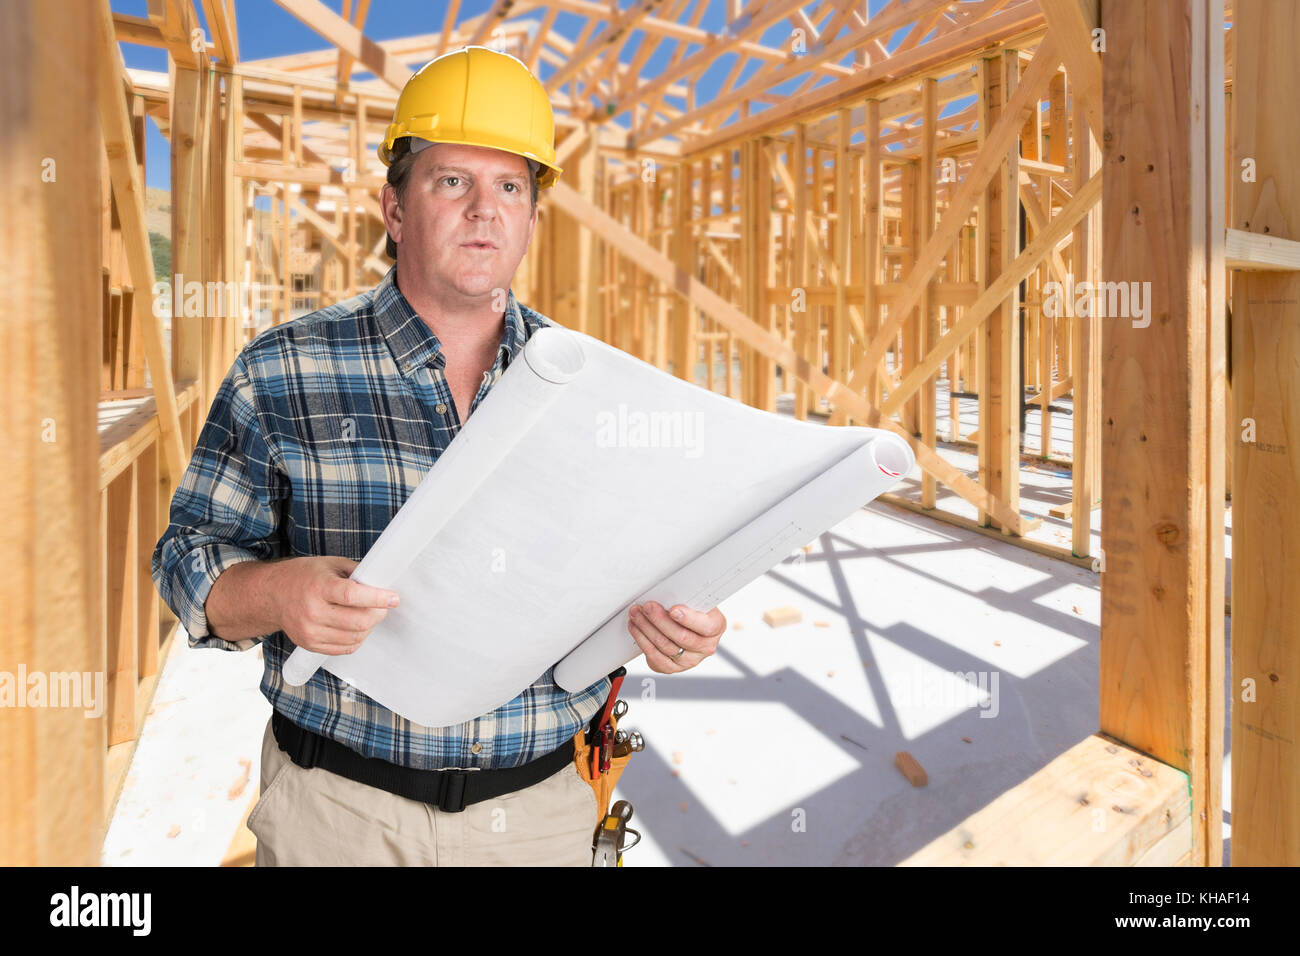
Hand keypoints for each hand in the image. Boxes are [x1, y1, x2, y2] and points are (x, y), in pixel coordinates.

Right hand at [270, 556, 399, 655]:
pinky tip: (357, 626)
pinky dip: (358, 638)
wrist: (273, 594)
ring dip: (369, 627)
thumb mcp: (330, 564)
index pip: (353, 596)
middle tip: (383, 606)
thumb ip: (356, 573)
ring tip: (369, 614)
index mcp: (318, 587)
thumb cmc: (304, 576)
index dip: (377, 598)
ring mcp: (310, 631)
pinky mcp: (310, 645)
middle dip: (378, 614)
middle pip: (358, 622)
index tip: (393, 598)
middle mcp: (312, 611)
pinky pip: (345, 648)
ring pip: (355, 637)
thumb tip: (382, 583)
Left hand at [627, 601, 725, 673]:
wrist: (689, 624)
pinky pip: (656, 659)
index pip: (706, 626)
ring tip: (637, 614)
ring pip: (666, 647)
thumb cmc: (692, 609)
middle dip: (660, 620)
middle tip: (648, 607)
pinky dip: (643, 642)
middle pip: (682, 637)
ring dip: (647, 629)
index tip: (673, 610)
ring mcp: (689, 660)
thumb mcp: (697, 600)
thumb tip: (667, 593)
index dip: (689, 619)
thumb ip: (687, 599)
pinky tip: (636, 629)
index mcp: (716, 627)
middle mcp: (705, 647)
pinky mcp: (673, 668)